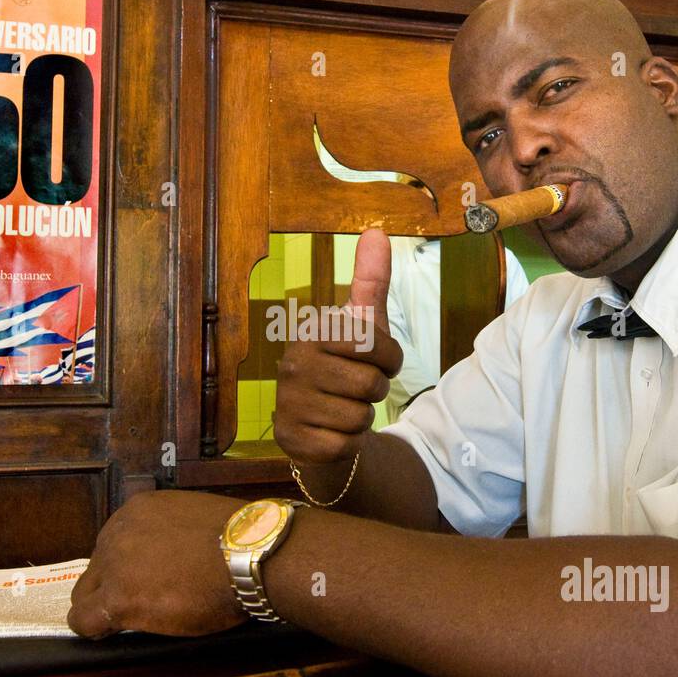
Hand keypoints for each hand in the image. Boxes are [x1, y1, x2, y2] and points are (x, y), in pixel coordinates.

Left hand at [67, 490, 248, 638]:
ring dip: (106, 606)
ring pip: (87, 593)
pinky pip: (84, 620)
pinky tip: (110, 634)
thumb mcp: (196, 519)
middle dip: (115, 585)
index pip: (116, 542)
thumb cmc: (239, 540)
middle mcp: (118, 531)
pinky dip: (95, 629)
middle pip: (98, 567)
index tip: (146, 579)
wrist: (251, 556)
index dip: (129, 566)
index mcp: (138, 509)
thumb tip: (173, 553)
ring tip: (133, 619)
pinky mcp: (119, 598)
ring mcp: (116, 565)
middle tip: (145, 601)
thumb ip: (172, 533)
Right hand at [273, 228, 403, 464]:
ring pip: (360, 417)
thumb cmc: (346, 367)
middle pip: (371, 385)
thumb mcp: (363, 326)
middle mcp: (293, 365)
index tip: (376, 362)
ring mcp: (289, 403)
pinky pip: (345, 444)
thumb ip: (371, 281)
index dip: (389, 360)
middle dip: (376, 391)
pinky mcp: (292, 439)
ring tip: (343, 409)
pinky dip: (348, 443)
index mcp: (311, 333)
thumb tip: (376, 232)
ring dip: (362, 418)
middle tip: (358, 389)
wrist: (320, 423)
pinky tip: (332, 432)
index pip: (375, 347)